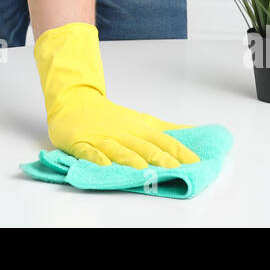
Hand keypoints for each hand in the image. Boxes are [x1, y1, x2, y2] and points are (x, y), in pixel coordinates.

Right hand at [33, 21, 199, 167]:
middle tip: (174, 168)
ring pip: (118, 148)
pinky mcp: (80, 142)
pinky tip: (104, 165)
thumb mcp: (141, 119)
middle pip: (142, 145)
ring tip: (142, 169)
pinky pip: (88, 151)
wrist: (74, 100)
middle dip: (159, 156)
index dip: (178, 150)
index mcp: (138, 127)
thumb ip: (166, 128)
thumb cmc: (111, 116)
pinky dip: (96, 157)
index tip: (195, 161)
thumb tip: (194, 131)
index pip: (162, 139)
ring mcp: (101, 137)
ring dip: (130, 158)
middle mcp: (122, 132)